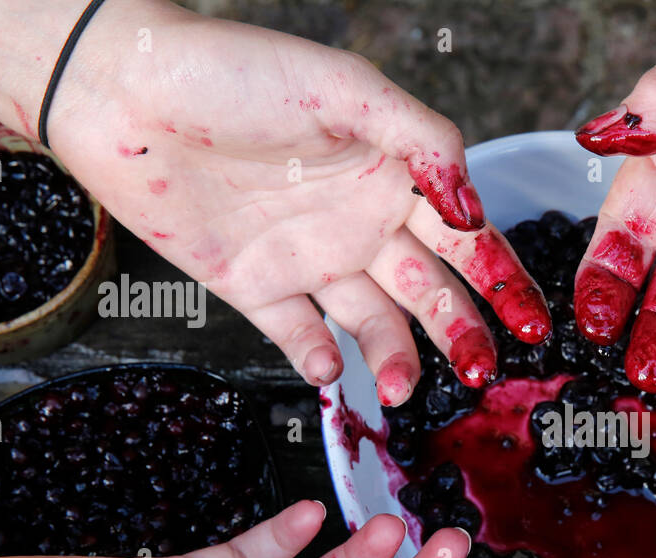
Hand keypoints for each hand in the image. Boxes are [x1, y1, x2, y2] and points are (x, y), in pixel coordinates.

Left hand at [32, 0, 551, 398]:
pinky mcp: (256, 286)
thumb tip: (475, 211)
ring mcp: (310, 258)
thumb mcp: (346, 87)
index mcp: (393, 176)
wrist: (120, 90)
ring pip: (374, 324)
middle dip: (465, 334)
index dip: (504, 281)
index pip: (467, 239)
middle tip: (485, 372)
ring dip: (397, 357)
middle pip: (431, 293)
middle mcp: (360, 222)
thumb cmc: (234, 72)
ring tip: (403, 387)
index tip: (534, 323)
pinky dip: (318, 360)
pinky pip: (299, 335)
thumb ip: (423, 141)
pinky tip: (331, 371)